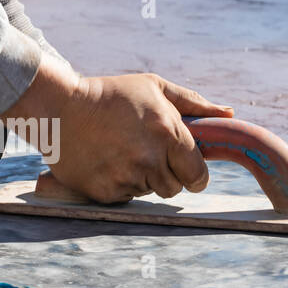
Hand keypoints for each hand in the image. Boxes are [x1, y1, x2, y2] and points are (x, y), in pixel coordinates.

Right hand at [2, 59, 233, 202]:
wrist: (58, 107)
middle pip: (175, 188)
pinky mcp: (104, 192)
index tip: (185, 169)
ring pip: (150, 192)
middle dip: (167, 174)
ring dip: (143, 178)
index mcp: (168, 134)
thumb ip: (195, 104)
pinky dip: (120, 185)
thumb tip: (228, 114)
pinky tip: (107, 162)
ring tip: (122, 153)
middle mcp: (149, 159)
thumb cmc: (113, 95)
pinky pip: (126, 198)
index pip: (199, 176)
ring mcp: (126, 177)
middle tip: (146, 153)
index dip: (194, 174)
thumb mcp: (155, 89)